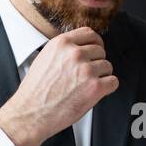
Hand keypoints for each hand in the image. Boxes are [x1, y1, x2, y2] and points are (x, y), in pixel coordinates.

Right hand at [0, 27, 116, 145]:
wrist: (31, 112)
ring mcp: (86, 70)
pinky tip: (95, 92)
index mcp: (62, 43)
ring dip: (101, 76)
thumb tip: (79, 48)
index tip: (96, 49)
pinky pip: (113, 82)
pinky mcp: (95, 87)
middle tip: (88, 74)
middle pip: (101, 51)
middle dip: (96, 62)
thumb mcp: (44, 58)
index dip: (95, 43)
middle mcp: (75, 54)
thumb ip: (63, 50)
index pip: (89, 33)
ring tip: (86, 85)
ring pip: (108, 66)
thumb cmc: (36, 90)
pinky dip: (107, 88)